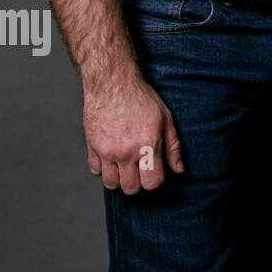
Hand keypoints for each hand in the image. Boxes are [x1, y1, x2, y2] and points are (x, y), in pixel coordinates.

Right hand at [83, 70, 184, 194]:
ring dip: (120, 179)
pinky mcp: (92, 147)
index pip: (152, 183)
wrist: (113, 83)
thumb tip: (179, 170)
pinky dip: (104, 168)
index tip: (156, 172)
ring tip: (127, 166)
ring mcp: (106, 151)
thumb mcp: (166, 119)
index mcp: (147, 145)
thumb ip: (173, 147)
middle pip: (131, 189)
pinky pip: (95, 171)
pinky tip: (112, 156)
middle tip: (142, 170)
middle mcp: (125, 152)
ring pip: (111, 184)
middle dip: (138, 183)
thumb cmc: (141, 98)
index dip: (156, 181)